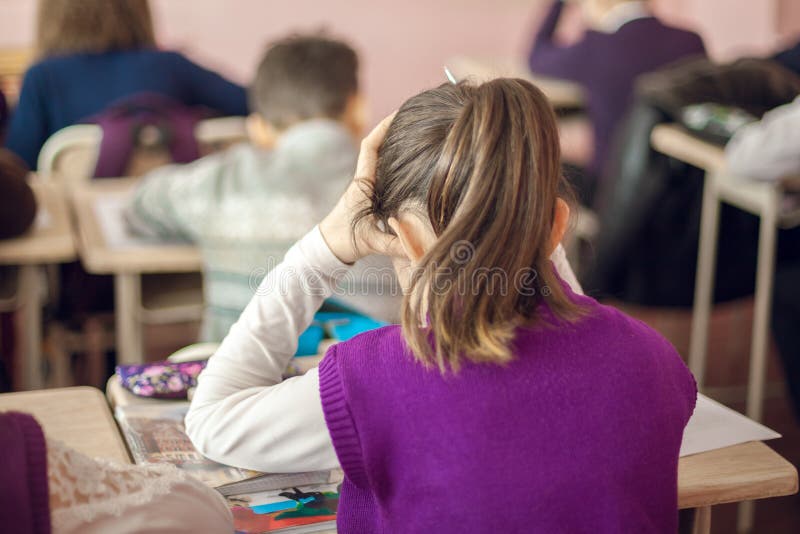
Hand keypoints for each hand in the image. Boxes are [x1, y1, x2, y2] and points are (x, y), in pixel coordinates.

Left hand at [320, 112, 402, 263]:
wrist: (328, 247)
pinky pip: (383, 172)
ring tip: (416, 135)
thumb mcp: (370, 243)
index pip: (370, 149)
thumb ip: (393, 244)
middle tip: (414, 120)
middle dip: (393, 131)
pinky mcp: (369, 195)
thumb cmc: (344, 241)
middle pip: (377, 147)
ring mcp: (366, 187)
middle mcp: (364, 181)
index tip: (397, 114)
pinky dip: (395, 163)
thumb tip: (416, 247)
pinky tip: (410, 164)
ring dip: (394, 146)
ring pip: (380, 159)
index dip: (382, 128)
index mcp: (363, 184)